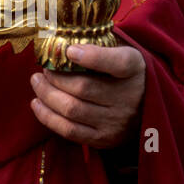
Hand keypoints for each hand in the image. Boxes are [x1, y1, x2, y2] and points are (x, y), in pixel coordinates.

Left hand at [29, 42, 144, 148]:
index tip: (69, 50)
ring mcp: (116, 121)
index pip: (119, 63)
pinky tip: (37, 103)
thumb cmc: (124, 75)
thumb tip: (63, 45)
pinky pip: (69, 130)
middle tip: (43, 69)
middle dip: (55, 78)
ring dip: (47, 95)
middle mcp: (128, 97)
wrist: (146, 108)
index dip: (93, 57)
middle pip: (83, 88)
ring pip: (72, 109)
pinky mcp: (104, 138)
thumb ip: (100, 46)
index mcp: (134, 69)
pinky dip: (48, 117)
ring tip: (37, 82)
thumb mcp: (123, 53)